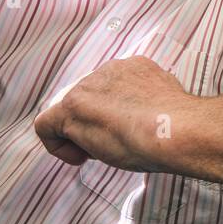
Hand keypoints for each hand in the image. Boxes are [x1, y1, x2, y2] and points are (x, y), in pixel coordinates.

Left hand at [33, 57, 194, 170]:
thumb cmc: (176, 124)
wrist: (173, 129)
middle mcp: (108, 70)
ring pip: (69, 113)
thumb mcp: (166, 102)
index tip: (125, 131)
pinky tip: (79, 157)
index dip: (114, 113)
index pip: (112, 89)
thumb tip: (147, 113)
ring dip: (81, 135)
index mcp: (134, 66)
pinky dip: (57, 145)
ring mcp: (87, 87)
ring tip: (103, 151)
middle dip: (95, 123)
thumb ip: (150, 101)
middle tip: (114, 144)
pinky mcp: (70, 108)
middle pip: (88, 99)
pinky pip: (46, 125)